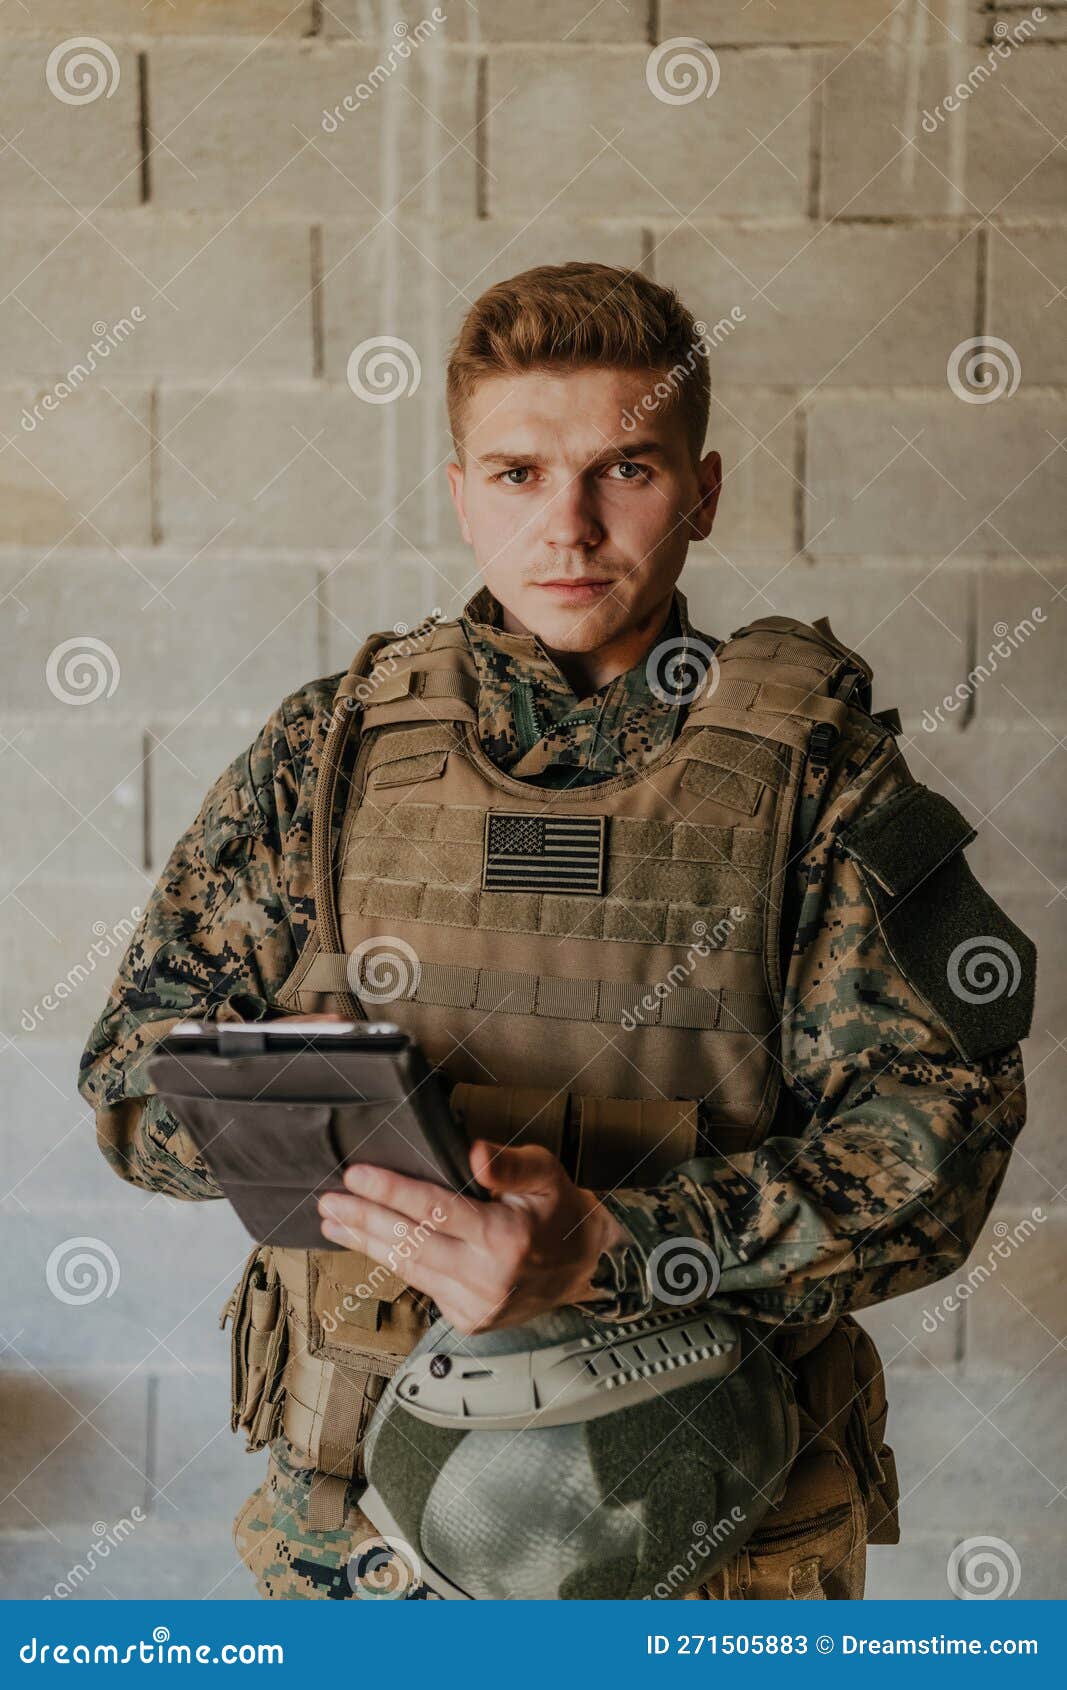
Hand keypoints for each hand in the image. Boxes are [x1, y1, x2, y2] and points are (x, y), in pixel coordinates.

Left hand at [317, 1139, 630, 1333]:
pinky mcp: (469, 1320)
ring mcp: (477, 1305)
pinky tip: (371, 1244)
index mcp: (506, 1238)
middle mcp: (488, 1278)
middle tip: (328, 1200)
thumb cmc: (560, 1212)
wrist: (585, 1267)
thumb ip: (510, 1163)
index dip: (391, 1191)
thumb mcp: (546, 1174)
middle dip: (364, 1219)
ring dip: (366, 1243)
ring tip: (334, 1222)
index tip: (356, 1174)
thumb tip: (473, 1151)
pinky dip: (394, 1263)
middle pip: (410, 1244)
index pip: (435, 1210)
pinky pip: (423, 1286)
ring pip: (409, 1269)